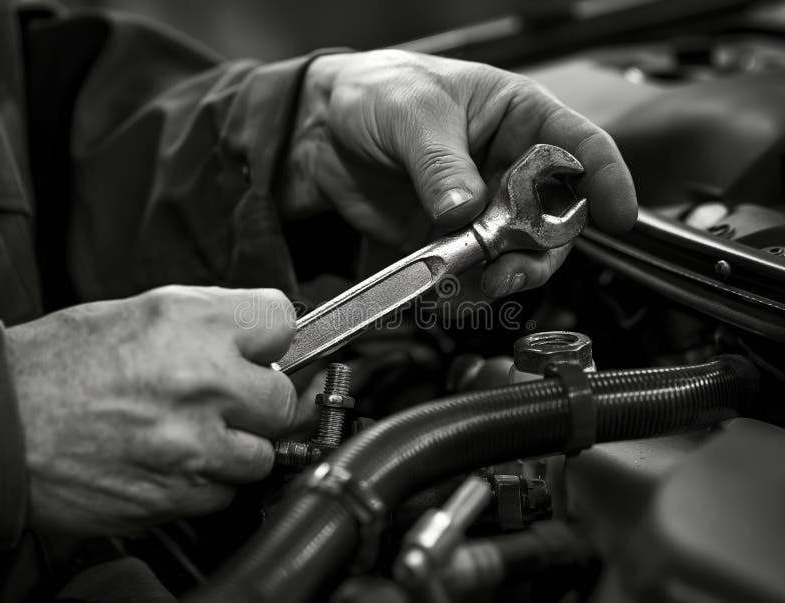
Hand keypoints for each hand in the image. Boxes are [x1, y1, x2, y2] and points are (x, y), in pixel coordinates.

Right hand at [6, 286, 301, 535]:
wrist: (0, 424)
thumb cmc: (57, 366)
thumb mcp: (140, 313)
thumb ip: (211, 323)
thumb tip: (258, 340)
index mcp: (192, 325)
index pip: (284, 323)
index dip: (272, 338)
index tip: (263, 349)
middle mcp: (201, 382)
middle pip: (284, 398)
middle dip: (260, 399)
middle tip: (227, 397)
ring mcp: (192, 445)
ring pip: (261, 453)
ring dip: (238, 445)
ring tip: (196, 431)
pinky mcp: (176, 495)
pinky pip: (225, 492)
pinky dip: (209, 480)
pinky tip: (174, 460)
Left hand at [283, 50, 636, 297]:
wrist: (321, 127)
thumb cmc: (377, 91)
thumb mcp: (413, 113)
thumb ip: (441, 164)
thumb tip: (464, 210)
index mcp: (518, 117)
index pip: (581, 146)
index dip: (606, 180)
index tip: (617, 214)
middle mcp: (508, 167)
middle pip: (555, 220)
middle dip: (539, 252)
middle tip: (509, 271)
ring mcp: (481, 207)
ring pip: (516, 255)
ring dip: (500, 278)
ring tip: (471, 286)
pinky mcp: (449, 237)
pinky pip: (471, 272)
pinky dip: (463, 289)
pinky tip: (445, 291)